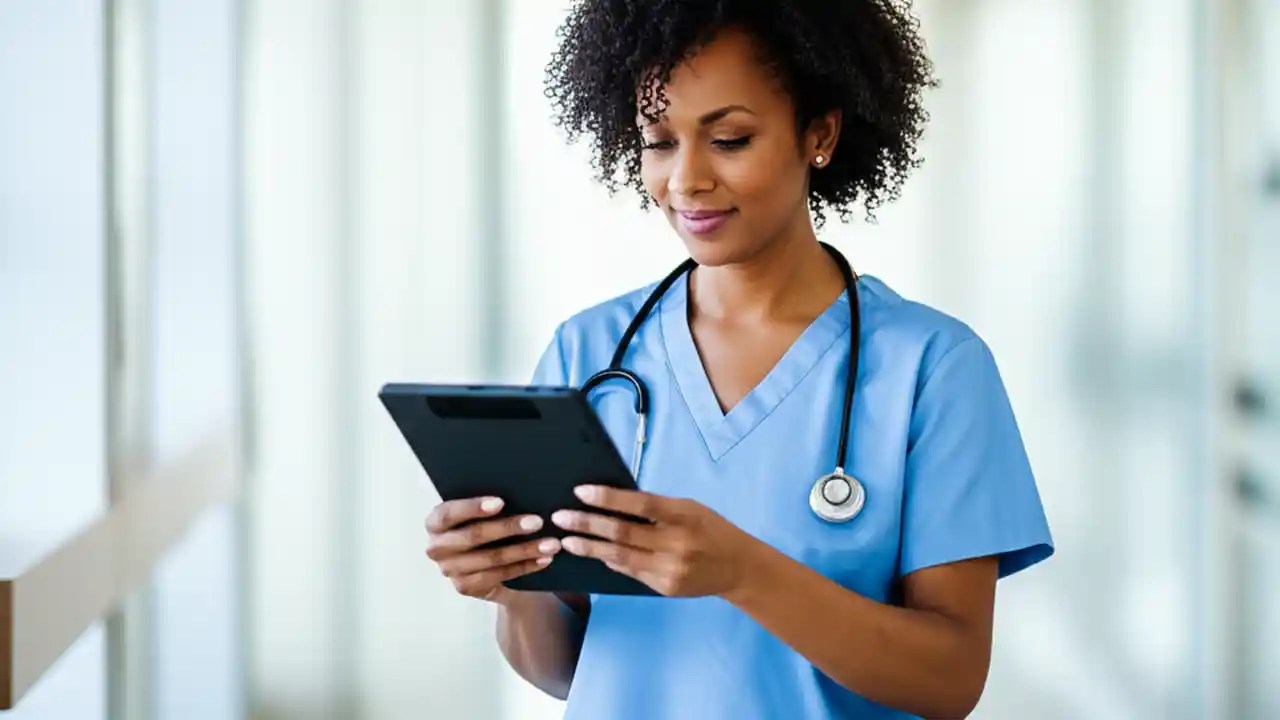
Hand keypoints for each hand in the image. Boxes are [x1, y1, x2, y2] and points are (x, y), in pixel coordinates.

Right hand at [424, 497, 561, 603]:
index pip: (449, 513)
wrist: (484, 563)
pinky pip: (499, 576)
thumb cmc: (484, 525)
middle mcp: (436, 547)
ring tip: (551, 543)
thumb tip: (520, 486)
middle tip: (538, 521)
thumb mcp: (480, 513)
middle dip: (508, 528)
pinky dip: (524, 566)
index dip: (473, 507)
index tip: (501, 502)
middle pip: (473, 536)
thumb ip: (489, 504)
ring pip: (491, 559)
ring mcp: (450, 570)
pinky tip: (544, 559)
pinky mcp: (465, 587)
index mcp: (435, 522)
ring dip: (524, 550)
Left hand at [551, 485, 755, 597]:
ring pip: (620, 556)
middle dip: (587, 524)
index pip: (639, 504)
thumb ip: (656, 508)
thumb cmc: (711, 529)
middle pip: (623, 532)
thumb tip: (613, 505)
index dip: (607, 498)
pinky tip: (594, 553)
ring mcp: (669, 569)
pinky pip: (630, 572)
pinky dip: (611, 560)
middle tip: (560, 517)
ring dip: (590, 547)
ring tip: (567, 540)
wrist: (739, 567)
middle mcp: (675, 544)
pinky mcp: (664, 587)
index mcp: (683, 516)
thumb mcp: (689, 508)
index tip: (580, 491)